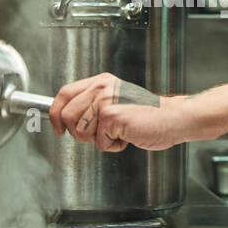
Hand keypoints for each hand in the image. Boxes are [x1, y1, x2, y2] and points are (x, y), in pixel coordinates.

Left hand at [48, 74, 188, 151]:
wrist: (172, 118)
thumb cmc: (148, 114)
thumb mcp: (117, 100)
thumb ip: (94, 103)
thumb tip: (67, 118)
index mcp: (100, 81)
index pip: (64, 93)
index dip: (55, 113)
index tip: (57, 128)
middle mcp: (101, 88)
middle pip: (67, 116)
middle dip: (80, 133)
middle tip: (101, 133)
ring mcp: (105, 101)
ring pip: (81, 132)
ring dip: (99, 140)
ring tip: (118, 132)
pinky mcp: (111, 116)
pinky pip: (99, 142)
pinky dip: (113, 146)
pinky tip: (127, 135)